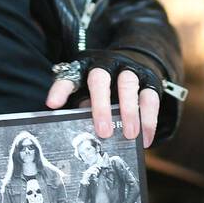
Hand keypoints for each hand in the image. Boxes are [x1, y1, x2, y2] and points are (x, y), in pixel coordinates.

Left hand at [46, 50, 162, 147]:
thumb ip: (83, 107)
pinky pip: (150, 98)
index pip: (69, 76)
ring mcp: (129, 69)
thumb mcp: (89, 92)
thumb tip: (81, 132)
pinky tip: (145, 138)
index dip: (60, 90)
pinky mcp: (150, 79)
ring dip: (129, 112)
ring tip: (129, 135)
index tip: (52, 105)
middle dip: (101, 106)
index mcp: (85, 66)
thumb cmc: (105, 87)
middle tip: (103, 132)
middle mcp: (106, 63)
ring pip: (128, 85)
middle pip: (100, 79)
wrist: (136, 65)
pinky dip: (149, 120)